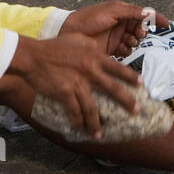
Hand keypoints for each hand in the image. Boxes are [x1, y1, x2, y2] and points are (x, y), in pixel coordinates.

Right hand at [8, 33, 142, 139]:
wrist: (32, 56)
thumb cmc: (52, 46)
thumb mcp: (76, 39)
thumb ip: (90, 46)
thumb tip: (99, 50)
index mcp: (94, 56)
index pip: (118, 68)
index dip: (131, 77)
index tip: (141, 85)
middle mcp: (90, 70)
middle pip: (113, 89)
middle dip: (127, 102)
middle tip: (136, 112)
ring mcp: (78, 82)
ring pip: (92, 108)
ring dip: (96, 123)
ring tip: (99, 134)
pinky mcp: (65, 92)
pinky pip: (74, 111)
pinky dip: (78, 121)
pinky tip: (79, 128)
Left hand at [61, 1, 169, 57]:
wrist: (70, 33)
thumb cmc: (88, 18)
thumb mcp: (111, 11)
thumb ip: (132, 12)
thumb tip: (149, 13)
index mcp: (121, 12)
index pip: (143, 15)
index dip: (155, 19)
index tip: (166, 24)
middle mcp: (120, 24)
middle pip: (140, 30)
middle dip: (141, 33)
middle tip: (137, 34)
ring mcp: (116, 37)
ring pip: (134, 42)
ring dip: (133, 43)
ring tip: (127, 42)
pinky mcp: (111, 49)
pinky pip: (126, 52)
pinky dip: (126, 51)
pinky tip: (120, 50)